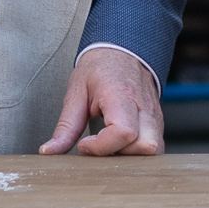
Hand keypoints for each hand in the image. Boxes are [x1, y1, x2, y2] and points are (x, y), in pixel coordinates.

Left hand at [39, 47, 165, 155]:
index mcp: (121, 95)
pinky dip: (138, 153)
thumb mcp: (76, 93)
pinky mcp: (158, 123)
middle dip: (120, 156)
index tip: (84, 144)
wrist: (121, 51)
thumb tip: (50, 151)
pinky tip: (121, 145)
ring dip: (131, 156)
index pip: (123, 132)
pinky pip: (156, 148)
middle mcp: (143, 107)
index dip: (101, 146)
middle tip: (100, 146)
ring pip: (155, 151)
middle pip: (146, 146)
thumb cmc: (100, 68)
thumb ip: (65, 127)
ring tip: (111, 146)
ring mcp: (155, 116)